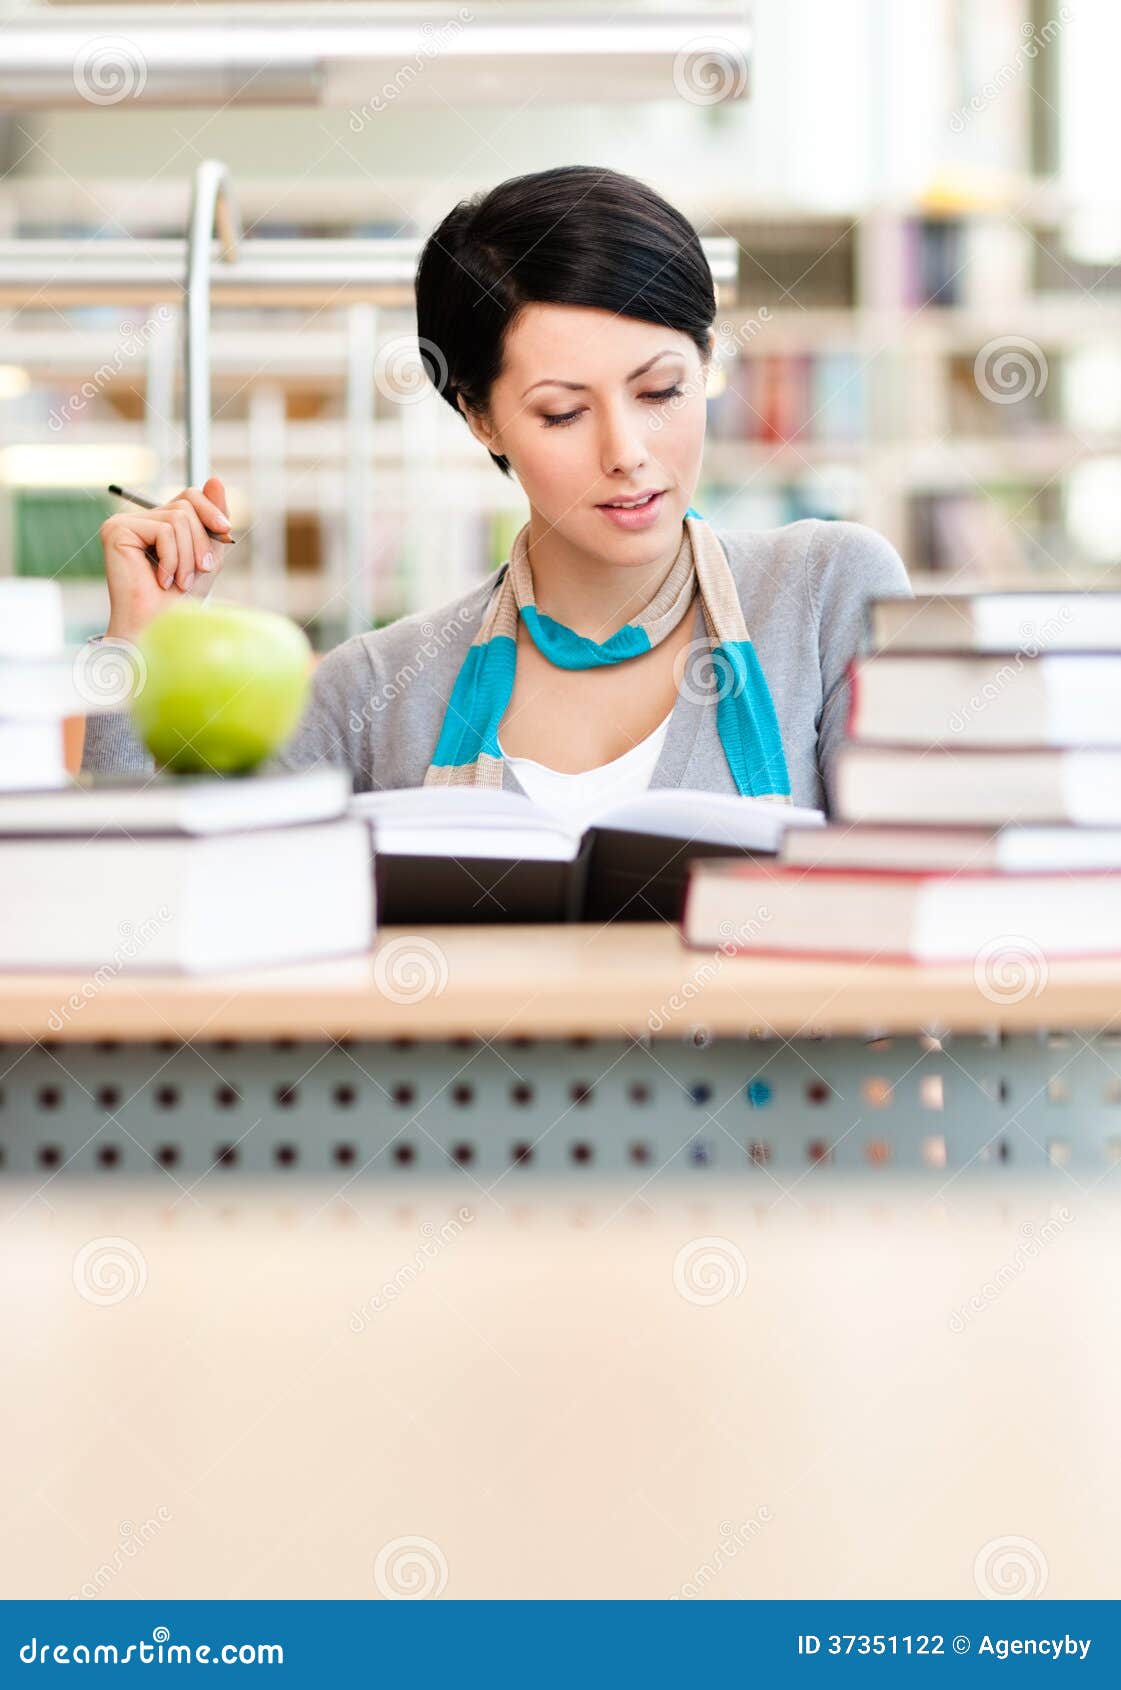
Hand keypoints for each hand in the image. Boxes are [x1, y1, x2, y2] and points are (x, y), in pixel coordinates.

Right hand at [100, 476, 230, 642]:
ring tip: (180, 581)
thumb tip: (215, 479)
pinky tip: (162, 580)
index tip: (226, 530)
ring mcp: (123, 523)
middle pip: (185, 506)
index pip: (188, 496)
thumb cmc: (181, 600)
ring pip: (177, 518)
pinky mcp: (117, 530)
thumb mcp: (207, 556)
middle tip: (199, 571)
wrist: (159, 627)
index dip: (210, 510)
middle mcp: (136, 519)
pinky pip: (163, 530)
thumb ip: (212, 521)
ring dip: (188, 555)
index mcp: (156, 524)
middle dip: (201, 541)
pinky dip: (173, 558)